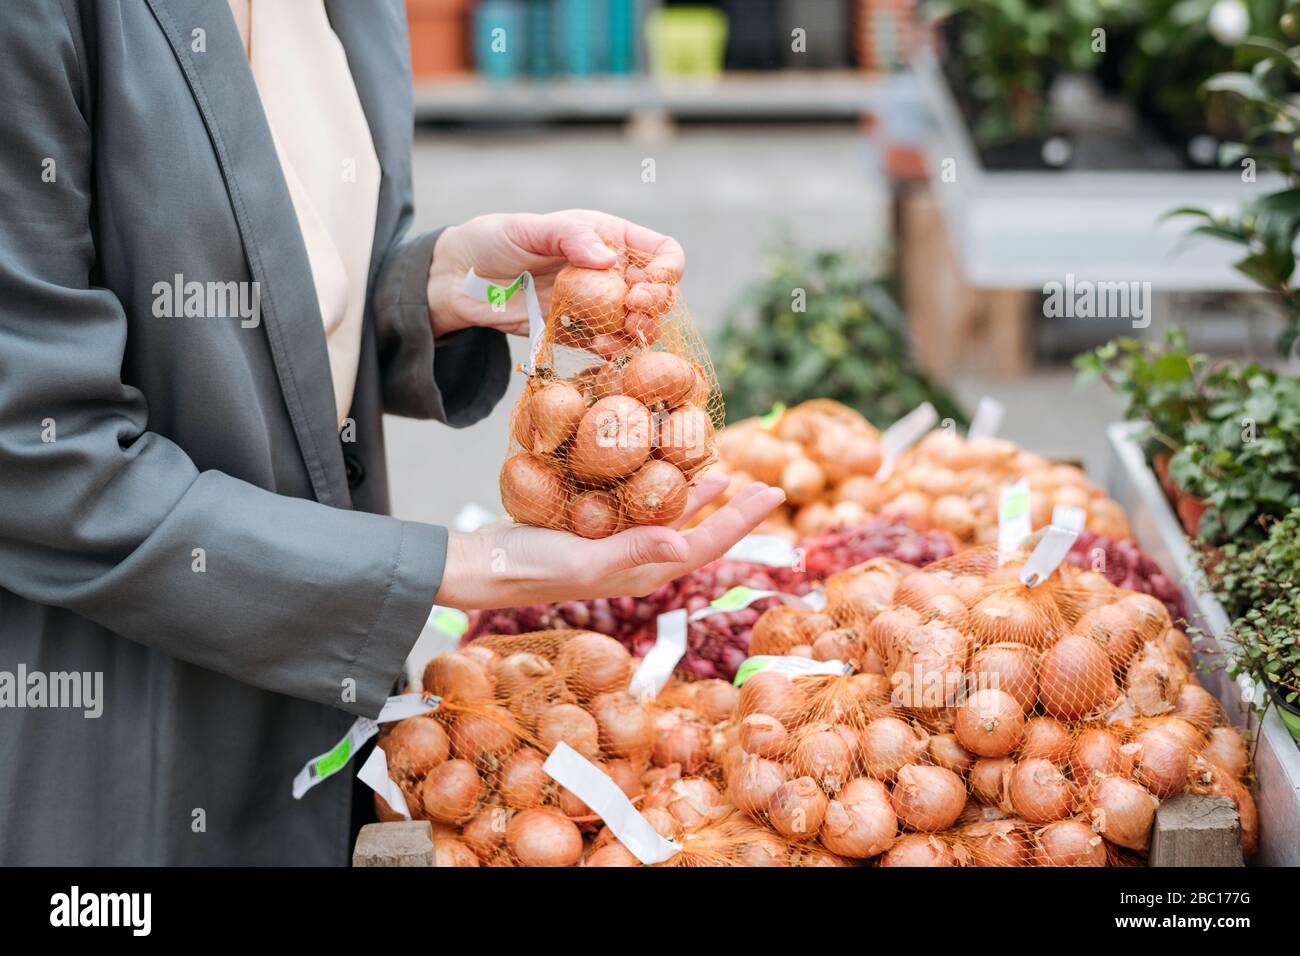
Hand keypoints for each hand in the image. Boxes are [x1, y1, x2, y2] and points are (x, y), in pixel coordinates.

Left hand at [426, 210, 683, 337]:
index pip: (661, 251)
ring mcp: (598, 304)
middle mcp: (611, 272)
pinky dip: (614, 351)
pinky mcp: (581, 332)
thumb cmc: (493, 242)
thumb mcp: (528, 229)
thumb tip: (607, 259)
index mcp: (608, 237)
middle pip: (659, 292)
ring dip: (640, 333)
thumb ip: (568, 237)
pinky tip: (600, 347)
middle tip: (632, 310)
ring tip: (620, 335)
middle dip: (655, 304)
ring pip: (641, 324)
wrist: (461, 281)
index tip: (645, 284)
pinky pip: (612, 346)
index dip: (667, 269)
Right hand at [434, 475, 785, 610]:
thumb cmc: (532, 567)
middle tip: (767, 484)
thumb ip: (634, 551)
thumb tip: (684, 540)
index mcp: (645, 573)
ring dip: (701, 497)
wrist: (485, 568)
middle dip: (734, 510)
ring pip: (673, 518)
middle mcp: (639, 561)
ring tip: (727, 474)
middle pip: (700, 533)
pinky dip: (661, 485)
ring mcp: (619, 545)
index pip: (707, 545)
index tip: (774, 494)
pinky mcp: (598, 528)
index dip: (743, 521)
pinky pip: (642, 506)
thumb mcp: (585, 561)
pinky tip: (665, 467)